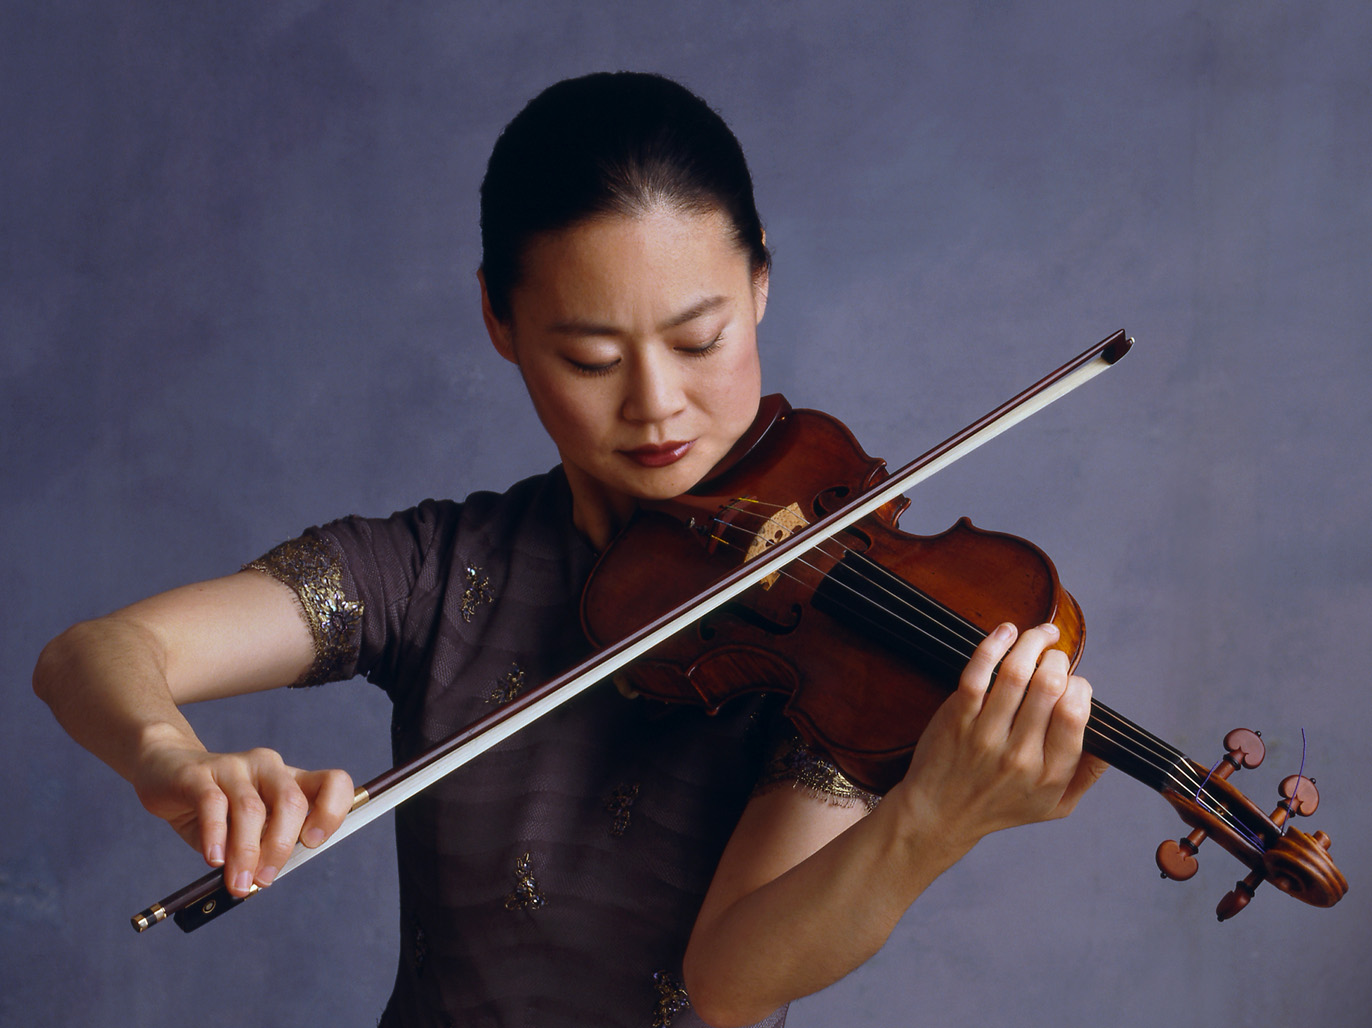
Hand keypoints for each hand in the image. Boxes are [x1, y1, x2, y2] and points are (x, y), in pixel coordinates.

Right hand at [132, 734, 354, 896]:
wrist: (164, 771)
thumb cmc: (214, 808)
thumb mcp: (246, 828)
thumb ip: (261, 846)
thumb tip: (265, 879)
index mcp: (290, 779)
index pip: (333, 782)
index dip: (332, 811)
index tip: (313, 844)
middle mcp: (269, 767)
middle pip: (291, 802)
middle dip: (281, 847)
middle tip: (264, 880)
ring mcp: (235, 767)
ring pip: (251, 809)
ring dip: (247, 852)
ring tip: (239, 882)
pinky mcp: (199, 774)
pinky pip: (213, 805)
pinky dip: (216, 836)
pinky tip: (214, 860)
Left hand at [893, 622, 1106, 853]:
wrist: (939, 815)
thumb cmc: (1000, 806)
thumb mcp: (1056, 806)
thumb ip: (1087, 774)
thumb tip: (1111, 742)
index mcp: (1050, 773)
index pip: (1075, 713)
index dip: (1079, 686)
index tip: (1074, 681)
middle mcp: (1019, 754)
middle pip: (1049, 687)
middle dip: (1059, 659)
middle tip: (1056, 655)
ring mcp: (985, 734)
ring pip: (1016, 673)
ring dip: (1032, 643)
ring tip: (1041, 634)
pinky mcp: (957, 718)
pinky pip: (978, 673)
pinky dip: (994, 645)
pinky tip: (1006, 632)